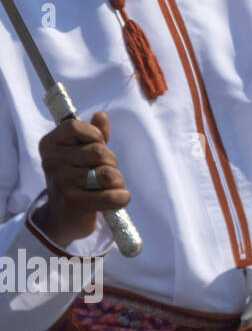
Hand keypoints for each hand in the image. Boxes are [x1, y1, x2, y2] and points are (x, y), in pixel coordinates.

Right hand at [34, 112, 129, 246]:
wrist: (63, 214)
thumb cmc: (77, 176)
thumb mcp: (82, 151)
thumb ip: (94, 133)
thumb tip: (101, 116)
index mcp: (50, 144)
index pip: (75, 127)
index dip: (94, 135)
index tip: (96, 145)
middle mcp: (50, 162)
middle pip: (99, 152)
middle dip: (111, 162)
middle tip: (105, 171)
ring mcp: (61, 183)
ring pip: (108, 174)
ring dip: (117, 181)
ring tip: (108, 185)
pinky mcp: (74, 204)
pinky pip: (111, 196)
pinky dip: (122, 197)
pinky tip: (117, 198)